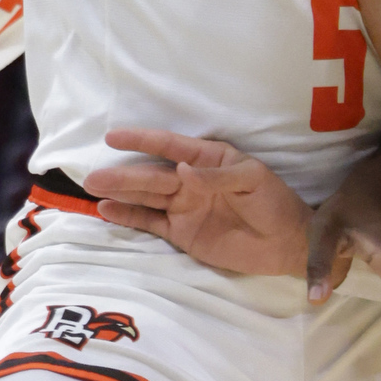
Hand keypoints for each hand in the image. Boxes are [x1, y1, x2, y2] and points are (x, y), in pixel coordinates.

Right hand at [87, 131, 318, 279]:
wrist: (288, 243)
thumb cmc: (275, 203)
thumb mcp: (252, 181)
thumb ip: (217, 176)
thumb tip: (181, 170)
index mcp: (208, 159)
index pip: (170, 146)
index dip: (142, 140)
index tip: (113, 137)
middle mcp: (190, 180)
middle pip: (151, 175)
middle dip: (122, 175)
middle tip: (92, 176)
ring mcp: (184, 207)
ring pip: (145, 197)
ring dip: (120, 192)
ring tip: (92, 188)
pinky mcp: (183, 233)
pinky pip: (150, 222)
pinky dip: (129, 217)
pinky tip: (107, 211)